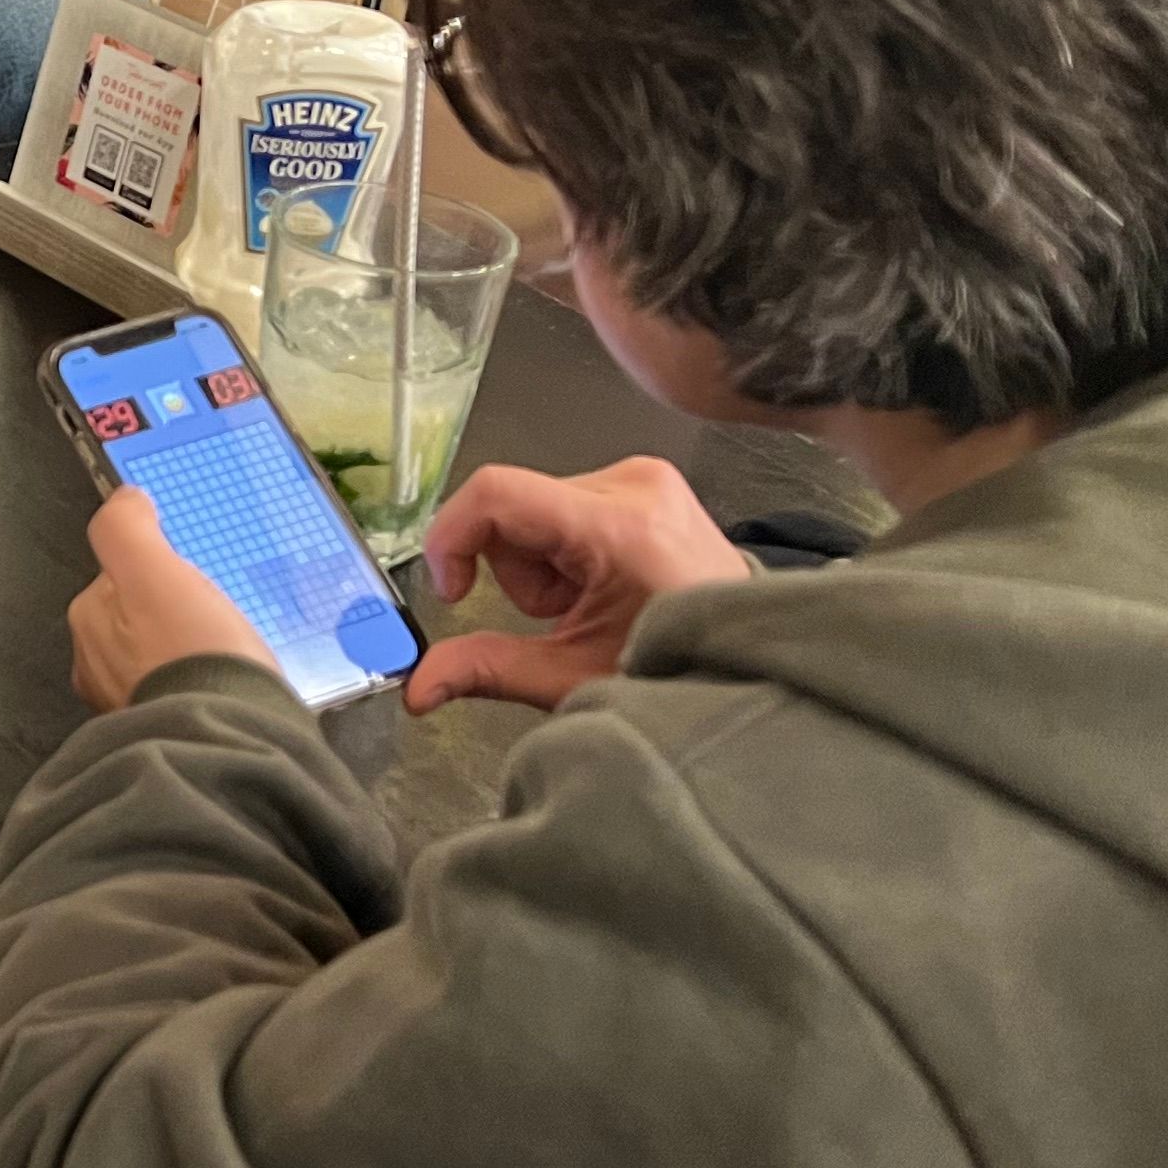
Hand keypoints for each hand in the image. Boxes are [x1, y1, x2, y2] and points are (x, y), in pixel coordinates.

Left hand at [67, 488, 276, 712]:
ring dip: (183, 652)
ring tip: (223, 656)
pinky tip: (222, 687)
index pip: (120, 576)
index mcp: (88, 621)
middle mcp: (93, 666)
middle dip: (171, 615)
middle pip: (137, 618)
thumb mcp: (155, 572)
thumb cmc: (192, 654)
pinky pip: (177, 692)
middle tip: (214, 620)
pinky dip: (194, 685)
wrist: (224, 743)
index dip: (160, 571)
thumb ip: (126, 529)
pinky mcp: (159, 732)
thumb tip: (123, 499)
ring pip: (156, 657)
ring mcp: (123, 703)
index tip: (193, 583)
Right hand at [405, 457, 753, 713]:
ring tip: (589, 605)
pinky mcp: (650, 483)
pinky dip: (568, 548)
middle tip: (562, 616)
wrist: (751, 662)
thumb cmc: (675, 669)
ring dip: (543, 561)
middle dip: (517, 569)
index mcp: (620, 526)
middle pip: (515, 507)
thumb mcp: (572, 676)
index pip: (497, 493)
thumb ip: (486, 668)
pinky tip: (604, 585)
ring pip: (538, 506)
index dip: (452, 538)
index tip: (453, 591)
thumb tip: (416, 687)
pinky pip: (568, 505)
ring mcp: (647, 479)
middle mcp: (635, 484)